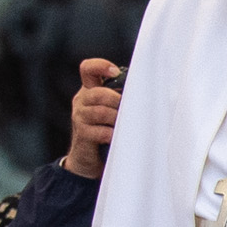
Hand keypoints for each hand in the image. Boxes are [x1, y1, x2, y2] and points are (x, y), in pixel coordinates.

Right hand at [62, 58, 122, 179]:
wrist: (87, 160)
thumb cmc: (105, 129)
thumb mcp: (111, 109)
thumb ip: (121, 97)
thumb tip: (146, 92)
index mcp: (89, 89)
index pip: (87, 69)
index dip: (100, 66)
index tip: (115, 72)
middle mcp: (81, 101)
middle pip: (97, 93)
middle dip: (116, 100)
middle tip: (126, 110)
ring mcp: (79, 118)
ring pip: (100, 112)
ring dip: (116, 118)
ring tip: (123, 125)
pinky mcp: (82, 135)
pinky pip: (100, 131)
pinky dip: (111, 134)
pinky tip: (117, 137)